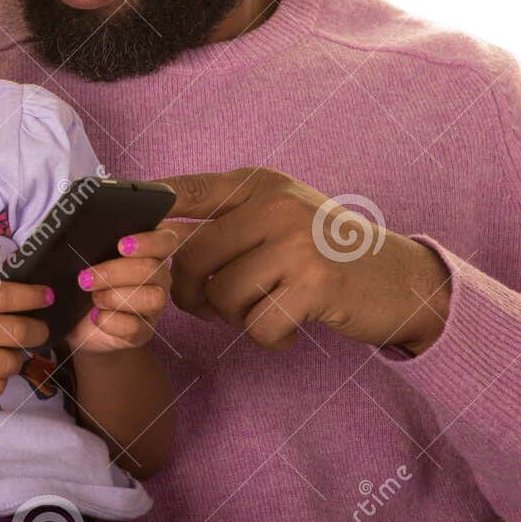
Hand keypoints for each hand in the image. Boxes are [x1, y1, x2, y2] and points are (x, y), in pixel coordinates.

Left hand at [62, 234, 170, 354]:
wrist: (79, 323)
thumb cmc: (88, 282)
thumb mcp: (89, 261)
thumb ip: (97, 248)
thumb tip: (86, 242)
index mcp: (150, 253)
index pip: (166, 240)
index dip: (149, 241)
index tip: (122, 245)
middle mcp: (158, 277)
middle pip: (152, 269)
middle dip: (114, 272)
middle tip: (85, 279)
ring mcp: (154, 306)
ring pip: (152, 298)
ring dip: (115, 297)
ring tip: (93, 298)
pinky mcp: (144, 331)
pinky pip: (135, 326)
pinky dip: (110, 321)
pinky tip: (96, 317)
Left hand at [148, 168, 452, 353]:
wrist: (403, 281)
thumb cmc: (327, 253)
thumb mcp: (279, 218)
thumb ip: (226, 221)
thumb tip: (151, 239)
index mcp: (259, 183)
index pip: (184, 191)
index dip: (144, 217)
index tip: (116, 241)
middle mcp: (275, 204)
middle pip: (190, 257)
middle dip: (190, 293)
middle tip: (210, 306)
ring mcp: (297, 242)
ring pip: (221, 295)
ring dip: (235, 317)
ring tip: (264, 310)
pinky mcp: (315, 284)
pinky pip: (257, 324)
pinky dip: (267, 337)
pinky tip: (288, 330)